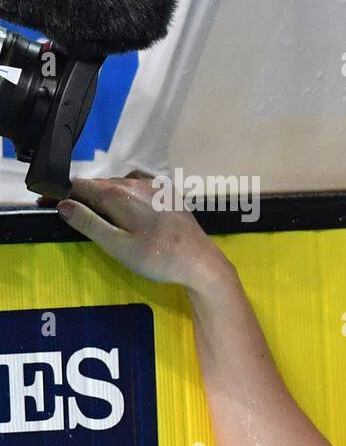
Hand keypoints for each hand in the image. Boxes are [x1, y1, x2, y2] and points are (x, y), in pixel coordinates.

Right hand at [41, 171, 223, 287]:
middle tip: (64, 209)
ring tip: (92, 210)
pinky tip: (125, 205)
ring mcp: (156, 186)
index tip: (44, 203)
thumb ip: (89, 223)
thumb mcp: (117, 245)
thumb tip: (62, 204)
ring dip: (102, 194)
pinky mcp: (170, 194)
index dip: (59, 193)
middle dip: (79, 194)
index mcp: (119, 194)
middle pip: (99, 184)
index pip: (79, 186)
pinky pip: (138, 186)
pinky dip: (124, 193)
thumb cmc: (157, 258)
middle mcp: (136, 183)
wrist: (201, 263)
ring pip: (119, 184)